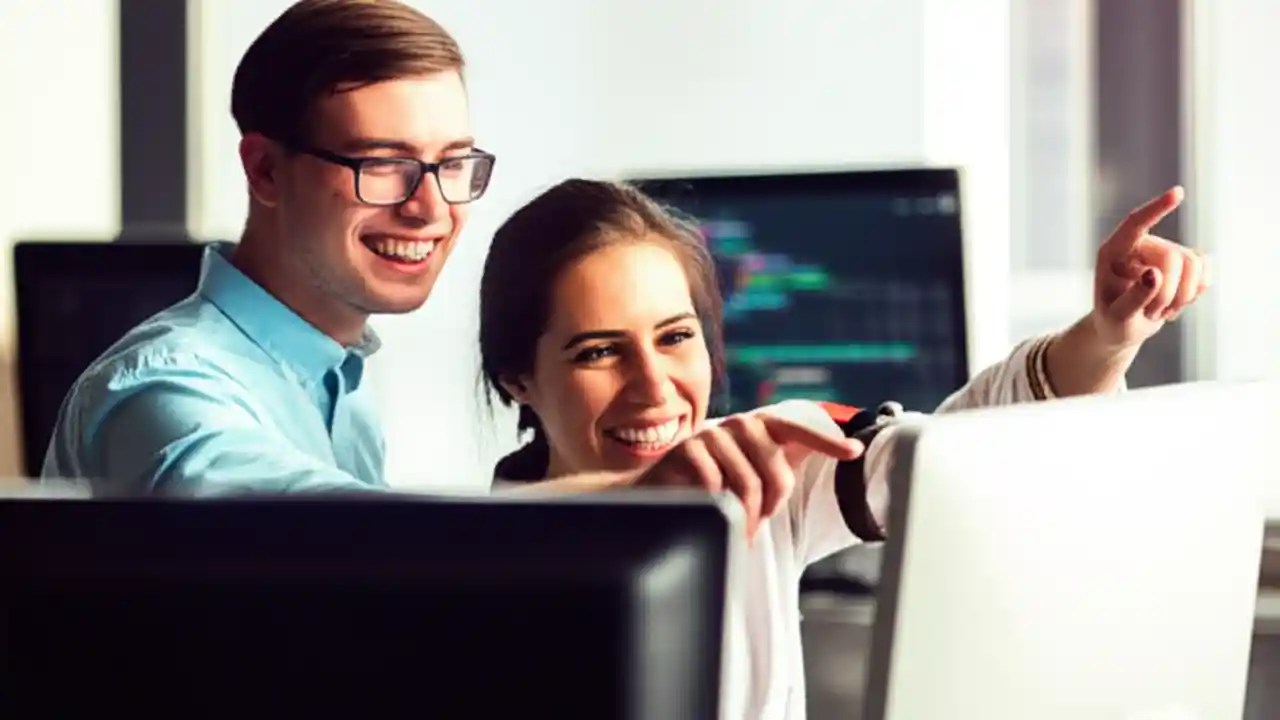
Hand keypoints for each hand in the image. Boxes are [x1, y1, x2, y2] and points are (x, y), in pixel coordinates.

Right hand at [636, 413, 862, 538]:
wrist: (664, 490)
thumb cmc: (717, 485)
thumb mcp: (752, 475)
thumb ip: (781, 469)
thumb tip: (824, 467)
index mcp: (760, 425)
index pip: (797, 427)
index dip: (825, 441)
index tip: (854, 451)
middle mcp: (739, 423)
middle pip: (776, 470)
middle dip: (772, 505)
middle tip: (760, 524)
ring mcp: (713, 434)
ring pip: (747, 483)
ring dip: (746, 517)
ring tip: (740, 530)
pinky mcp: (689, 448)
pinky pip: (717, 486)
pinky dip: (718, 507)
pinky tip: (712, 511)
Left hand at [1093, 186, 1209, 350]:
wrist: (1123, 329)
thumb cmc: (1113, 322)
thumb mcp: (1117, 318)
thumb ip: (1133, 298)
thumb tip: (1155, 274)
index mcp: (1113, 251)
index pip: (1136, 223)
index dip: (1157, 209)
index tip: (1178, 193)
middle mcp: (1139, 246)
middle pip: (1173, 257)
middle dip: (1167, 293)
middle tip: (1150, 313)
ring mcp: (1164, 252)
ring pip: (1193, 265)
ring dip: (1181, 297)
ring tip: (1159, 310)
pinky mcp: (1184, 264)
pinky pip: (1205, 272)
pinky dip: (1194, 294)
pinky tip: (1175, 305)